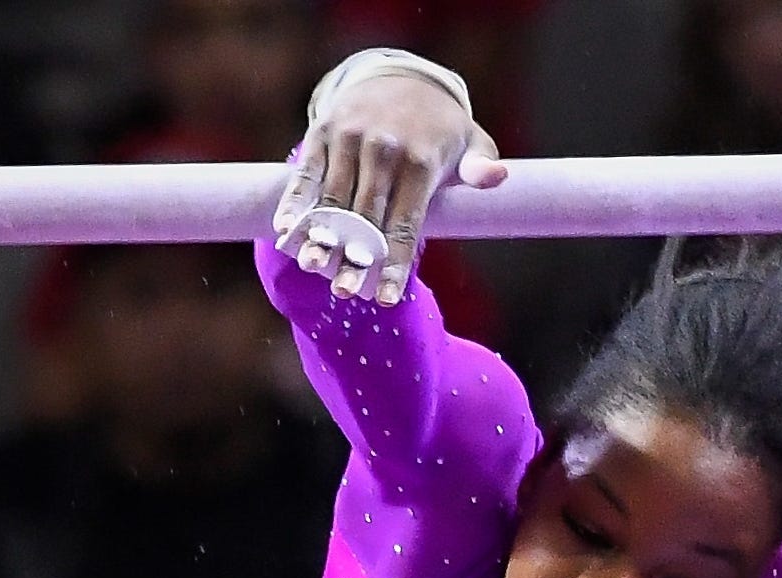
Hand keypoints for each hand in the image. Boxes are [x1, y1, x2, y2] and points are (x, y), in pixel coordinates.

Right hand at [272, 63, 505, 305]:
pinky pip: (306, 172)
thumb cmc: (437, 127)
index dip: (396, 264)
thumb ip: (480, 166)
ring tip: (314, 267)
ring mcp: (350, 139)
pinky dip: (294, 201)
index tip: (387, 299)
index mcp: (420, 161)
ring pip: (332, 197)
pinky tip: (285, 229)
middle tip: (346, 293)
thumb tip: (495, 177)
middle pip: (366, 216)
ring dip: (321, 235)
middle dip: (355, 257)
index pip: (406, 225)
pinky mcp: (324, 131)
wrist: (400, 75)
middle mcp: (384, 149)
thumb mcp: (469, 141)